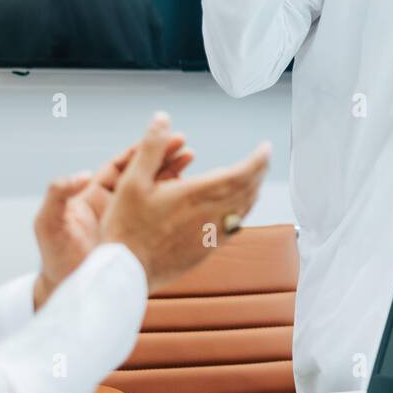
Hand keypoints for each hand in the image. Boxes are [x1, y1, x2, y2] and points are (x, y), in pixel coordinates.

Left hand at [32, 130, 195, 308]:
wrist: (70, 292)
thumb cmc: (55, 258)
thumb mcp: (49, 224)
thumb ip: (57, 196)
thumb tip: (80, 175)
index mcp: (94, 194)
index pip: (122, 166)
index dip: (140, 150)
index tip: (159, 138)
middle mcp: (115, 204)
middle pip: (143, 173)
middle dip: (164, 157)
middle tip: (186, 147)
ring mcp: (131, 221)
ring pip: (156, 191)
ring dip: (174, 176)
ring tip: (192, 162)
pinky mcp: (143, 236)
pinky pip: (162, 215)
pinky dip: (176, 203)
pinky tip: (193, 195)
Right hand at [100, 113, 271, 293]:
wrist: (126, 273)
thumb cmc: (126, 228)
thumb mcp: (131, 182)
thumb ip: (151, 148)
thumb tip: (161, 118)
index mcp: (197, 195)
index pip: (241, 173)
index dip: (258, 160)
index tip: (266, 148)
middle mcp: (211, 215)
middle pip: (248, 190)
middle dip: (259, 171)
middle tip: (263, 158)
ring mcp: (212, 234)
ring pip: (244, 209)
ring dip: (253, 190)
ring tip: (254, 177)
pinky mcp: (208, 249)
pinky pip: (235, 226)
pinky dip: (243, 210)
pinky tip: (237, 207)